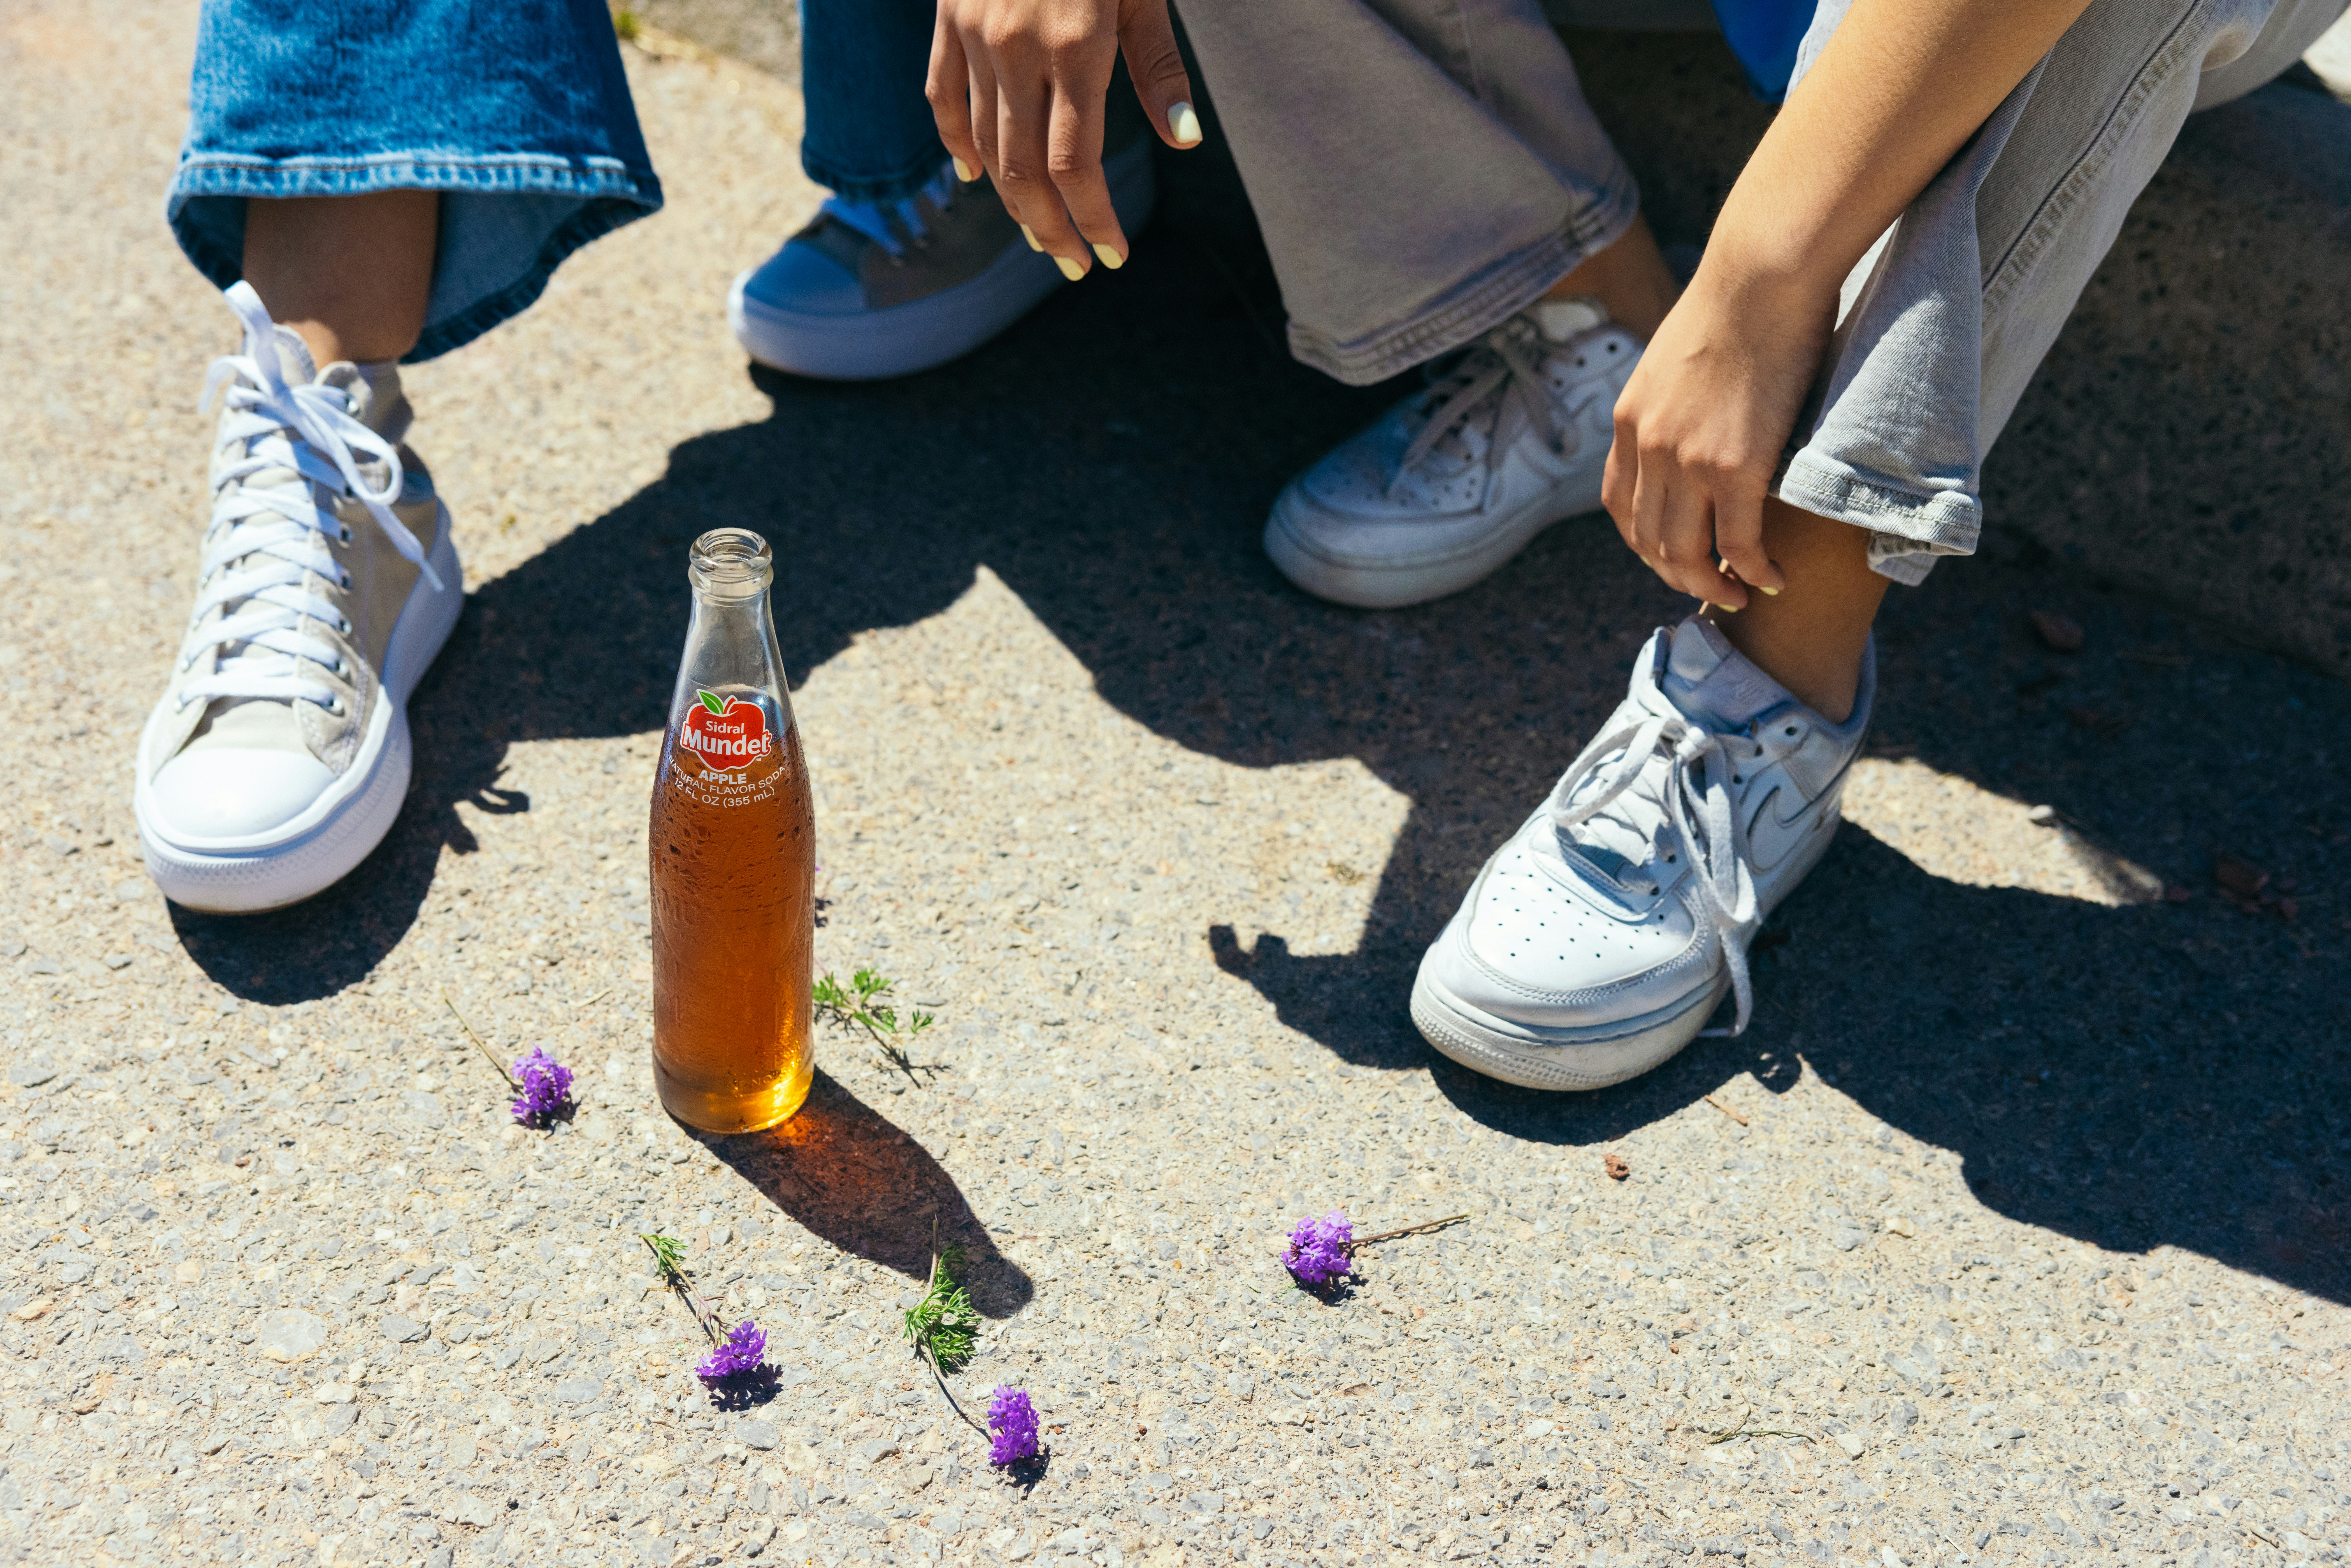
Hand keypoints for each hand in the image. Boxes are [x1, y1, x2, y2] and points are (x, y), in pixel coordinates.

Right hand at [928, 0, 1201, 277]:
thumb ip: (1159, 65)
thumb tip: (1185, 138)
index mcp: (1074, 47)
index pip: (1075, 164)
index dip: (1093, 219)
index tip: (1113, 254)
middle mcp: (1017, 49)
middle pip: (1025, 170)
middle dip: (1051, 229)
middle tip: (1075, 264)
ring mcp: (976, 35)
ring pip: (985, 142)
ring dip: (1012, 199)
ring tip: (1040, 231)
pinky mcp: (949, 18)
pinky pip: (943, 96)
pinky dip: (957, 143)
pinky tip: (975, 176)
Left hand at [1599, 265, 1837, 608]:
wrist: (1762, 275)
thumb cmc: (1736, 304)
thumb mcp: (1677, 358)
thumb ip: (1673, 401)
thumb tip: (1693, 421)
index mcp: (1628, 421)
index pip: (1620, 506)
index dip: (1644, 543)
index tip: (1673, 555)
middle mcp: (1648, 446)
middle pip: (1648, 539)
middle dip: (1676, 574)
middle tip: (1710, 586)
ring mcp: (1687, 459)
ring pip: (1684, 553)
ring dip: (1710, 584)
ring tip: (1738, 593)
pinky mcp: (1734, 464)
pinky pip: (1737, 543)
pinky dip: (1753, 570)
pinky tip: (1771, 578)